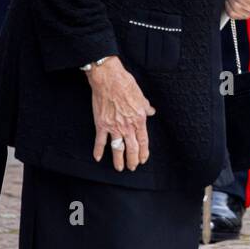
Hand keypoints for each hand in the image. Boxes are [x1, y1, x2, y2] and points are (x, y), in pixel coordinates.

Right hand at [87, 57, 155, 171]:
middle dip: (132, 160)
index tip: (143, 159)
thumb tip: (152, 111)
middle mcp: (127, 126)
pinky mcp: (101, 124)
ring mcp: (114, 126)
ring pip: (117, 148)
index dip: (143, 152)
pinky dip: (98, 150)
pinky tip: (97, 158)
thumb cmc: (126, 84)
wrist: (109, 79)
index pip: (143, 141)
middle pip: (132, 148)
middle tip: (132, 167)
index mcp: (139, 119)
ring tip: (119, 168)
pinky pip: (100, 140)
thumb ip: (146, 106)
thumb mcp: (141, 96)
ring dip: (118, 160)